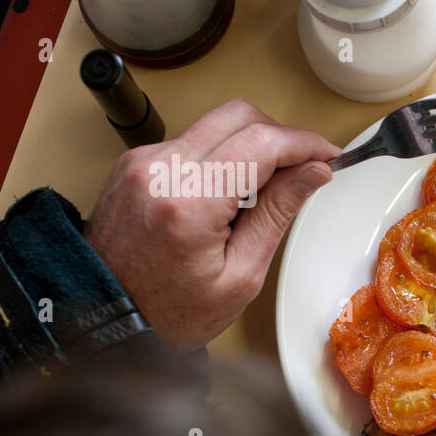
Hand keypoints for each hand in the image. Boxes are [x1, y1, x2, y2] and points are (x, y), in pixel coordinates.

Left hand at [86, 99, 339, 351]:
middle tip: (305, 167)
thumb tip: (314, 173)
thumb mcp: (241, 275)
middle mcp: (160, 170)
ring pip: (216, 123)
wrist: (106, 319)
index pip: (262, 142)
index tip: (329, 156)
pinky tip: (233, 192)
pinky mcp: (136, 164)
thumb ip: (278, 214)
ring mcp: (143, 162)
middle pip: (239, 116)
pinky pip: (193, 140)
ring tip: (268, 187)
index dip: (305, 144)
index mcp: (188, 203)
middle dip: (282, 136)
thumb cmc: (170, 311)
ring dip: (252, 144)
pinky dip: (224, 155)